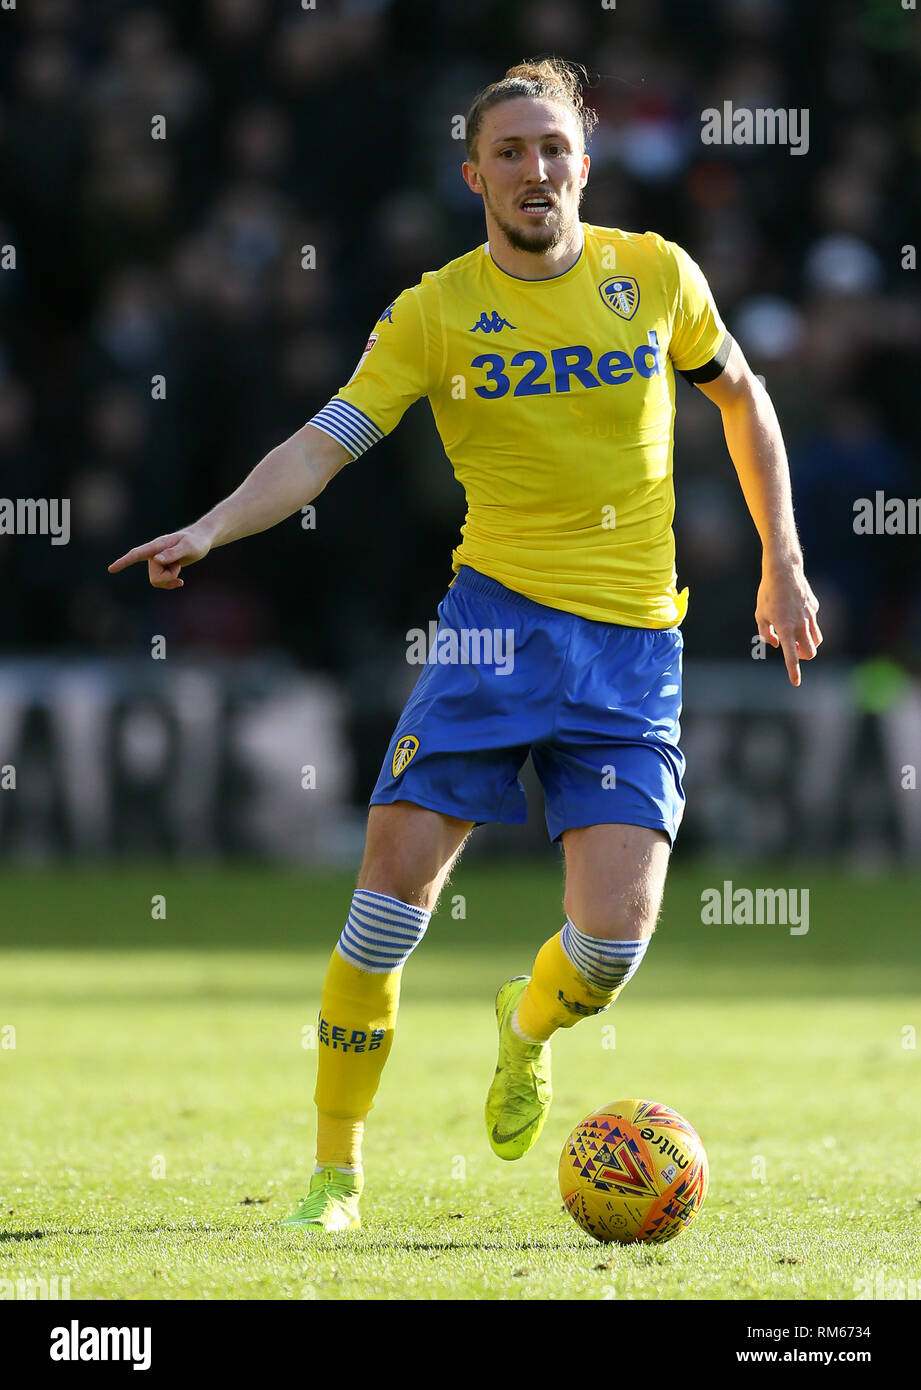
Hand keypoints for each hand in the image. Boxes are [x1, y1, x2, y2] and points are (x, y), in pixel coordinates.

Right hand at [107, 525, 212, 589]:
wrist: (201, 540)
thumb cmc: (196, 541)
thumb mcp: (188, 547)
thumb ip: (173, 553)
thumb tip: (155, 560)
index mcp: (157, 546)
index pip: (137, 554)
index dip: (124, 562)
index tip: (111, 569)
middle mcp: (153, 554)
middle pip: (154, 576)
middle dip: (168, 577)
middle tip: (179, 566)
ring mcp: (156, 561)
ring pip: (157, 581)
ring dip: (170, 578)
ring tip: (179, 567)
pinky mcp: (161, 567)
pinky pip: (161, 583)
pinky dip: (171, 583)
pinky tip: (180, 581)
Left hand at [755, 560, 822, 686]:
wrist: (783, 571)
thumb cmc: (767, 594)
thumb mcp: (760, 615)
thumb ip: (766, 633)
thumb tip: (775, 643)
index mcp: (785, 629)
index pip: (791, 656)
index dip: (794, 671)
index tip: (796, 682)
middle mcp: (801, 625)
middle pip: (811, 652)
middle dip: (804, 656)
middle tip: (792, 648)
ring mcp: (810, 616)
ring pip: (816, 639)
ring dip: (808, 643)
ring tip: (795, 635)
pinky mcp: (814, 607)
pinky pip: (813, 621)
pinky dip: (807, 624)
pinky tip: (796, 612)